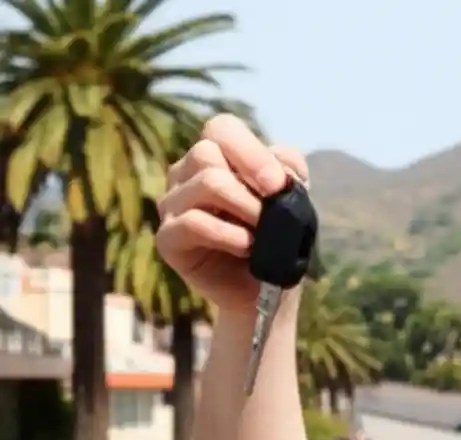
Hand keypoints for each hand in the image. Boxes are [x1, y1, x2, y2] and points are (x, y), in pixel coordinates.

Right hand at [156, 114, 309, 313]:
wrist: (264, 289)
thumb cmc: (275, 238)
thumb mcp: (292, 198)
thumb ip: (289, 170)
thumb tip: (280, 164)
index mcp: (215, 157)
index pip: (222, 129)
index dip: (251, 152)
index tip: (278, 185)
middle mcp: (186, 175)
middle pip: (207, 154)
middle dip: (250, 184)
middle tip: (272, 214)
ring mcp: (172, 205)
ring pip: (206, 184)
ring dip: (246, 209)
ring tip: (263, 233)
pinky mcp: (167, 238)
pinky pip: (193, 223)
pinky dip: (229, 235)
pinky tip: (247, 248)